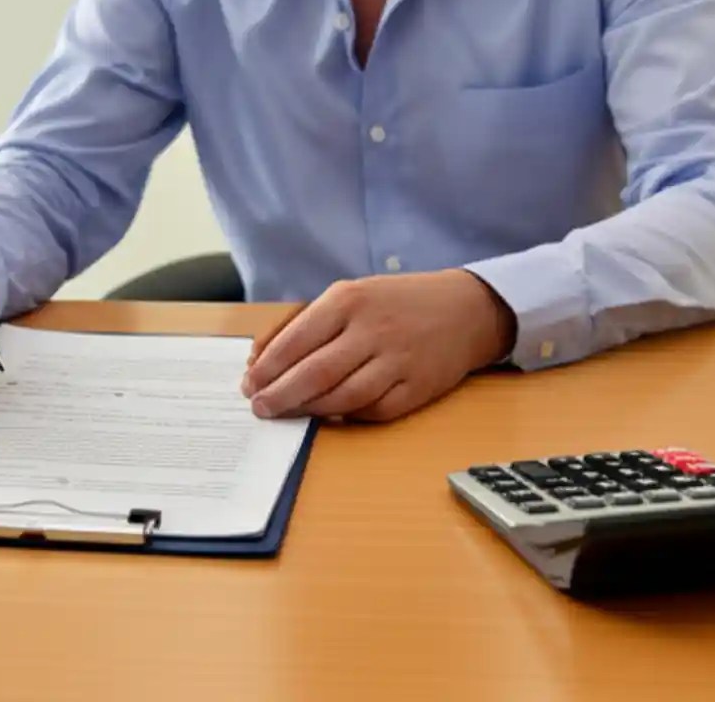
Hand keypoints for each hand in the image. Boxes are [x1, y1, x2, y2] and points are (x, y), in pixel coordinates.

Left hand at [242, 270, 515, 421]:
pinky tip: (329, 415)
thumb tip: (256, 359)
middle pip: (315, 373)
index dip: (267, 368)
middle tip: (260, 408)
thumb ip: (300, 324)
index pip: (296, 340)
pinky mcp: (418, 387)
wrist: (466, 309)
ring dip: (309, 410)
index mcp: (349, 300)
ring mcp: (398, 360)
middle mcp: (373, 328)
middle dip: (280, 396)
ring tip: (288, 413)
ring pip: (342, 397)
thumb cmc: (393, 303)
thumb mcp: (347, 296)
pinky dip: (347, 416)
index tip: (248, 385)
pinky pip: (373, 411)